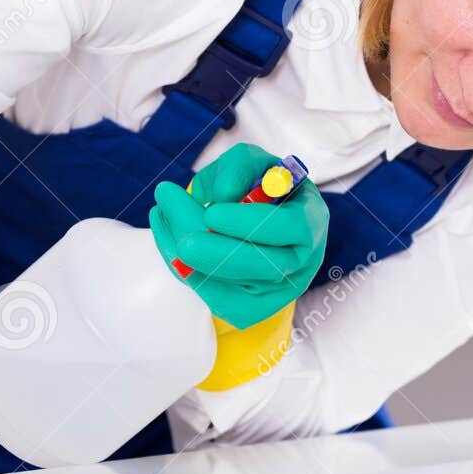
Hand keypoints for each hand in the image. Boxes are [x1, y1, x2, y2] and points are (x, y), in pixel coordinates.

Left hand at [147, 143, 329, 328]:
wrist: (257, 227)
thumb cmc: (258, 191)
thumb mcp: (254, 164)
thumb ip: (239, 167)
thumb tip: (220, 195)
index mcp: (310, 221)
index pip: (286, 226)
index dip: (248, 222)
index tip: (211, 212)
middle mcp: (300, 262)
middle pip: (264, 267)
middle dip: (218, 254)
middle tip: (183, 240)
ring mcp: (277, 291)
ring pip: (234, 285)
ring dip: (191, 259)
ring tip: (162, 216)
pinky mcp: (250, 309)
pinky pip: (213, 296)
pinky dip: (183, 269)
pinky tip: (167, 237)